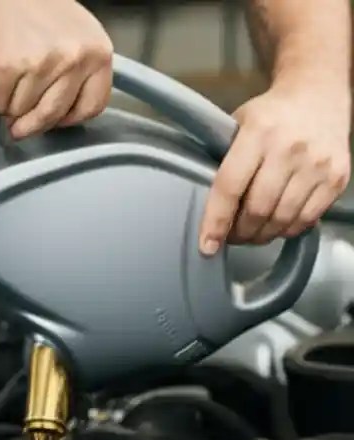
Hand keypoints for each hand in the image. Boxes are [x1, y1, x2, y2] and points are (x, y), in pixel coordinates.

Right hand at [0, 0, 112, 138]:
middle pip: (51, 116)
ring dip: (8, 103)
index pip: (91, 106)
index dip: (66, 117)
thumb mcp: (74, 37)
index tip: (51, 116)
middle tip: (18, 117)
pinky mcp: (5, 68)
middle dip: (30, 121)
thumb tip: (59, 115)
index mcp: (97, 52)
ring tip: (7, 76)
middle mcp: (74, 58)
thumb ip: (77, 72)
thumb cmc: (30, 11)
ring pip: (20, 112)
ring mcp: (39, 64)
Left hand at [198, 79, 351, 254]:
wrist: (319, 94)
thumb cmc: (270, 114)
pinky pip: (308, 218)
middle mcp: (290, 149)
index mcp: (258, 133)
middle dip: (239, 233)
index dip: (216, 221)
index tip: (207, 245)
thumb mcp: (238, 123)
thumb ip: (223, 157)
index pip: (230, 186)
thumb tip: (202, 203)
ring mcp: (318, 164)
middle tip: (231, 237)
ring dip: (262, 235)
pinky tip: (277, 226)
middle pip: (258, 209)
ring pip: (283, 218)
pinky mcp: (338, 177)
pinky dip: (288, 229)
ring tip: (251, 234)